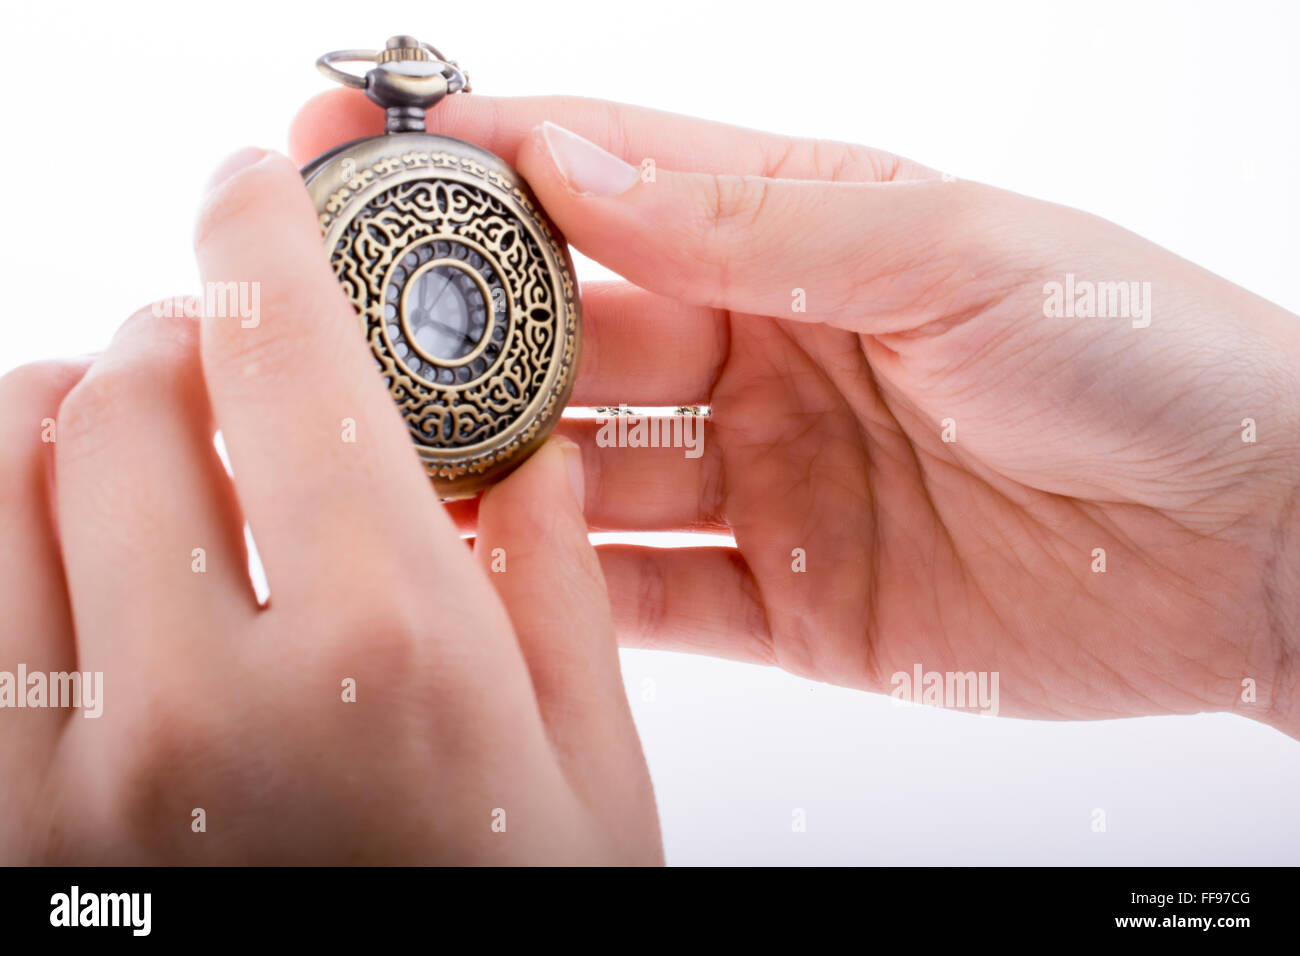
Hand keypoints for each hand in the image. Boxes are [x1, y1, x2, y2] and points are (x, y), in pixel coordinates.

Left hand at [0, 150, 660, 863]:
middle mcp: (198, 708)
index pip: (288, 356)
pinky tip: (77, 544)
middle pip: (121, 393)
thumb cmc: (518, 932)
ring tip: (140, 430)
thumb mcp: (587, 771)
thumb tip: (508, 438)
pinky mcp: (6, 832)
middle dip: (178, 332)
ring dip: (68, 411)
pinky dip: (6, 522)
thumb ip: (544, 577)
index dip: (262, 233)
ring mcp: (64, 781)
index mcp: (383, 663)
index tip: (253, 185)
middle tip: (231, 348)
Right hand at [292, 92, 1299, 736]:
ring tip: (384, 458)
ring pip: (589, 470)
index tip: (356, 138)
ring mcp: (765, 478)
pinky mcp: (786, 599)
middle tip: (336, 321)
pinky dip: (569, 589)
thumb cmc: (1141, 359)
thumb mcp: (955, 254)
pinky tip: (490, 575)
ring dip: (492, 466)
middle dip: (455, 325)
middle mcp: (764, 350)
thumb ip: (758, 222)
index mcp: (803, 235)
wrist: (1252, 542)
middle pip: (572, 332)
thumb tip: (571, 161)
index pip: (609, 181)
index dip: (481, 159)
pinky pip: (651, 597)